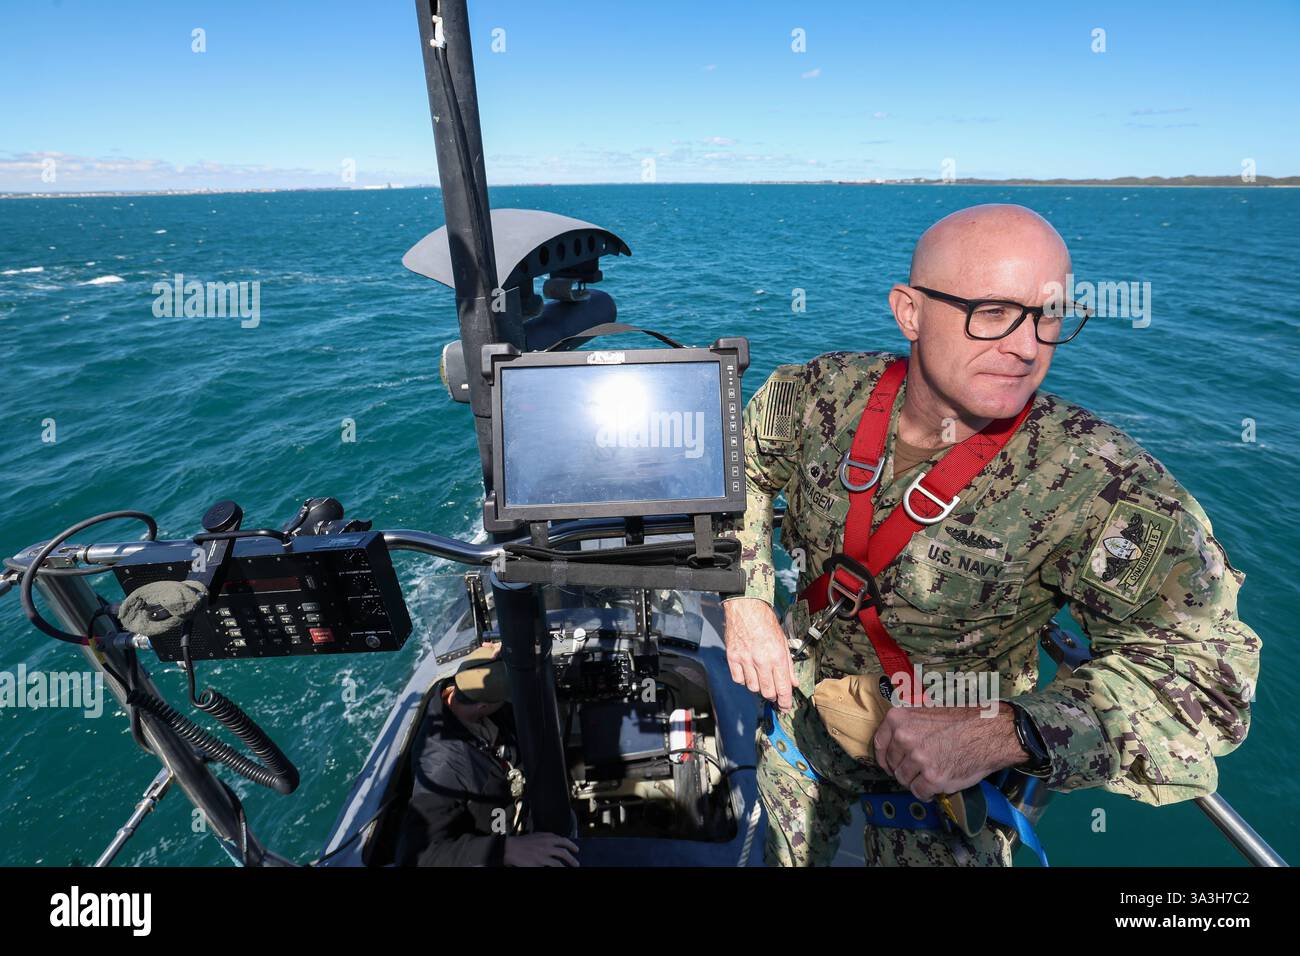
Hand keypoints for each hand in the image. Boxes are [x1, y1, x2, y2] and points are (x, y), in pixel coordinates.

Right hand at [503, 833, 579, 866]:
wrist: (511, 848)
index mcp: (546, 837)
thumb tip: (555, 841)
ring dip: (570, 863)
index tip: (575, 848)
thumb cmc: (521, 843)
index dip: (571, 845)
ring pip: (561, 859)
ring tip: (574, 866)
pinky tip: (562, 869)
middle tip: (576, 861)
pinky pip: (554, 866)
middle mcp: (547, 844)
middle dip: (572, 856)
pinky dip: (560, 868)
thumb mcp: (535, 836)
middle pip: (564, 850)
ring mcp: (544, 854)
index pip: (563, 840)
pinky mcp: (540, 862)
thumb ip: (546, 838)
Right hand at [722, 598, 794, 712]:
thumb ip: (788, 664)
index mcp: (777, 656)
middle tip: (774, 694)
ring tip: (761, 679)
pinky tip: (748, 672)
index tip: (786, 708)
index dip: (785, 702)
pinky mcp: (733, 658)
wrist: (746, 608)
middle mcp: (761, 660)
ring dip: (758, 687)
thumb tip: (793, 681)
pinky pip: (738, 679)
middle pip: (767, 692)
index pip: (783, 688)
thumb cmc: (765, 621)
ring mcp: (745, 660)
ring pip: (752, 687)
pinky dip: (744, 680)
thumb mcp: (783, 641)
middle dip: (773, 697)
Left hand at [872, 702, 1027, 800]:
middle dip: (903, 770)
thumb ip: (907, 722)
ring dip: (915, 782)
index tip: (890, 763)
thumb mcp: (927, 708)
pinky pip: (920, 793)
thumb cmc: (963, 718)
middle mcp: (904, 738)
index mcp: (898, 718)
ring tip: (930, 776)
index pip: (879, 744)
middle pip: (893, 765)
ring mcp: (918, 759)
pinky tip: (936, 786)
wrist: (990, 732)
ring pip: (904, 780)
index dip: (884, 757)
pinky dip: (926, 793)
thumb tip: (895, 738)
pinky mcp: (933, 778)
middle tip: (918, 770)